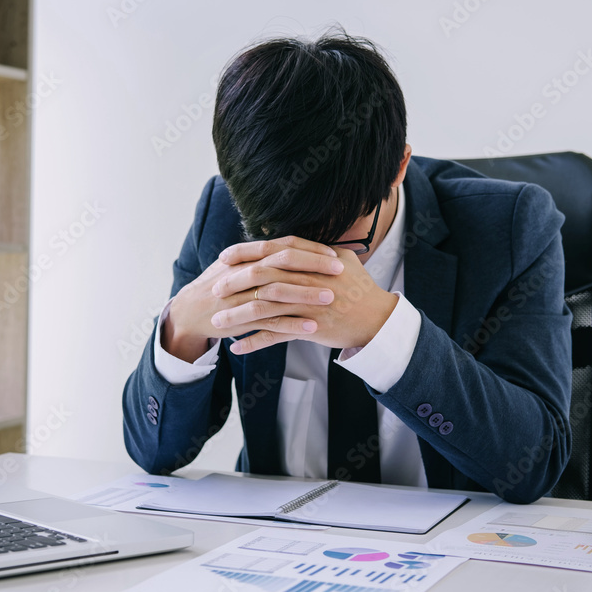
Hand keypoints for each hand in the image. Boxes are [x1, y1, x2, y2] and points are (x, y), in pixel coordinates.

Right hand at [162, 236, 343, 362]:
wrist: (189, 312)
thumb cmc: (219, 287)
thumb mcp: (237, 265)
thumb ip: (262, 257)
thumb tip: (293, 247)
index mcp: (246, 257)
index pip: (282, 246)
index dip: (309, 248)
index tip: (333, 254)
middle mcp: (243, 272)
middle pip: (282, 263)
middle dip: (313, 265)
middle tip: (340, 270)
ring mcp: (240, 295)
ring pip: (278, 291)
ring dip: (306, 294)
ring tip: (331, 297)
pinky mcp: (240, 320)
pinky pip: (269, 321)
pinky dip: (291, 324)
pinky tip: (312, 328)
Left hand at [212, 243, 398, 354]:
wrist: (378, 320)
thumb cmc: (361, 289)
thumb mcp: (344, 260)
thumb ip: (318, 250)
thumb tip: (296, 243)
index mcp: (314, 260)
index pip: (273, 250)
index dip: (246, 252)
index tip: (225, 257)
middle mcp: (308, 279)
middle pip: (263, 276)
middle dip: (234, 282)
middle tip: (213, 289)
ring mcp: (307, 304)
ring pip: (264, 308)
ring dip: (237, 316)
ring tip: (217, 323)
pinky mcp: (309, 328)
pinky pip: (276, 336)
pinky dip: (255, 342)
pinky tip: (237, 348)